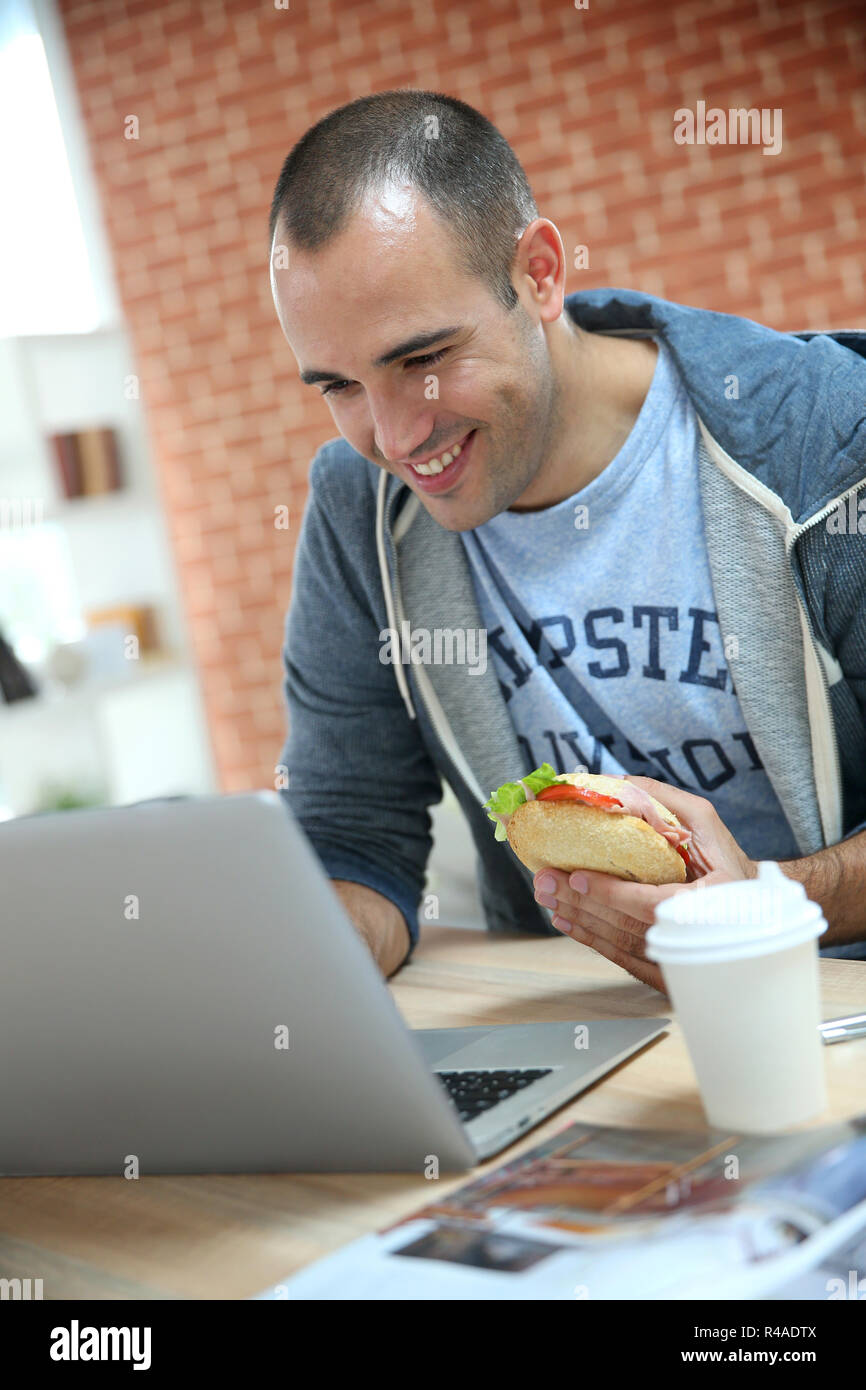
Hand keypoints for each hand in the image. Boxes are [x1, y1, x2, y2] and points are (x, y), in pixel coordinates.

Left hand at [532, 775, 757, 992]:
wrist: (754, 909)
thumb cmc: (727, 860)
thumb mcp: (706, 821)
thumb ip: (665, 802)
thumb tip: (620, 784)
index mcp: (713, 901)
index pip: (654, 904)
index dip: (613, 893)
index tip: (578, 877)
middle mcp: (697, 937)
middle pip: (628, 925)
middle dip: (581, 902)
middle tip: (546, 883)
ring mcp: (682, 959)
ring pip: (622, 944)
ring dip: (581, 920)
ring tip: (549, 897)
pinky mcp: (668, 971)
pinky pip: (624, 957)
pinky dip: (593, 939)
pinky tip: (568, 921)